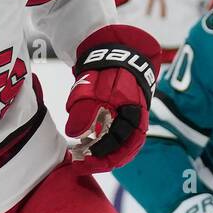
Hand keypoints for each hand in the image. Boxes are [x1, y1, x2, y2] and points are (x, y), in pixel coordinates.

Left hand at [65, 23, 160, 174]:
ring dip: (104, 153)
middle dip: (103, 160)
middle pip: (125, 149)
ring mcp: (131, 116)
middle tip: (81, 164)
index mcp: (134, 113)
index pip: (123, 145)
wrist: (113, 47)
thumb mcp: (91, 87)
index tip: (83, 162)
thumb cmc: (104, 66)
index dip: (103, 158)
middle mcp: (137, 117)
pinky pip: (117, 135)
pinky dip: (104, 143)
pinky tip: (88, 145)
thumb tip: (75, 133)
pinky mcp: (123, 114)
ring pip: (121, 143)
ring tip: (83, 157)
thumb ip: (83, 110)